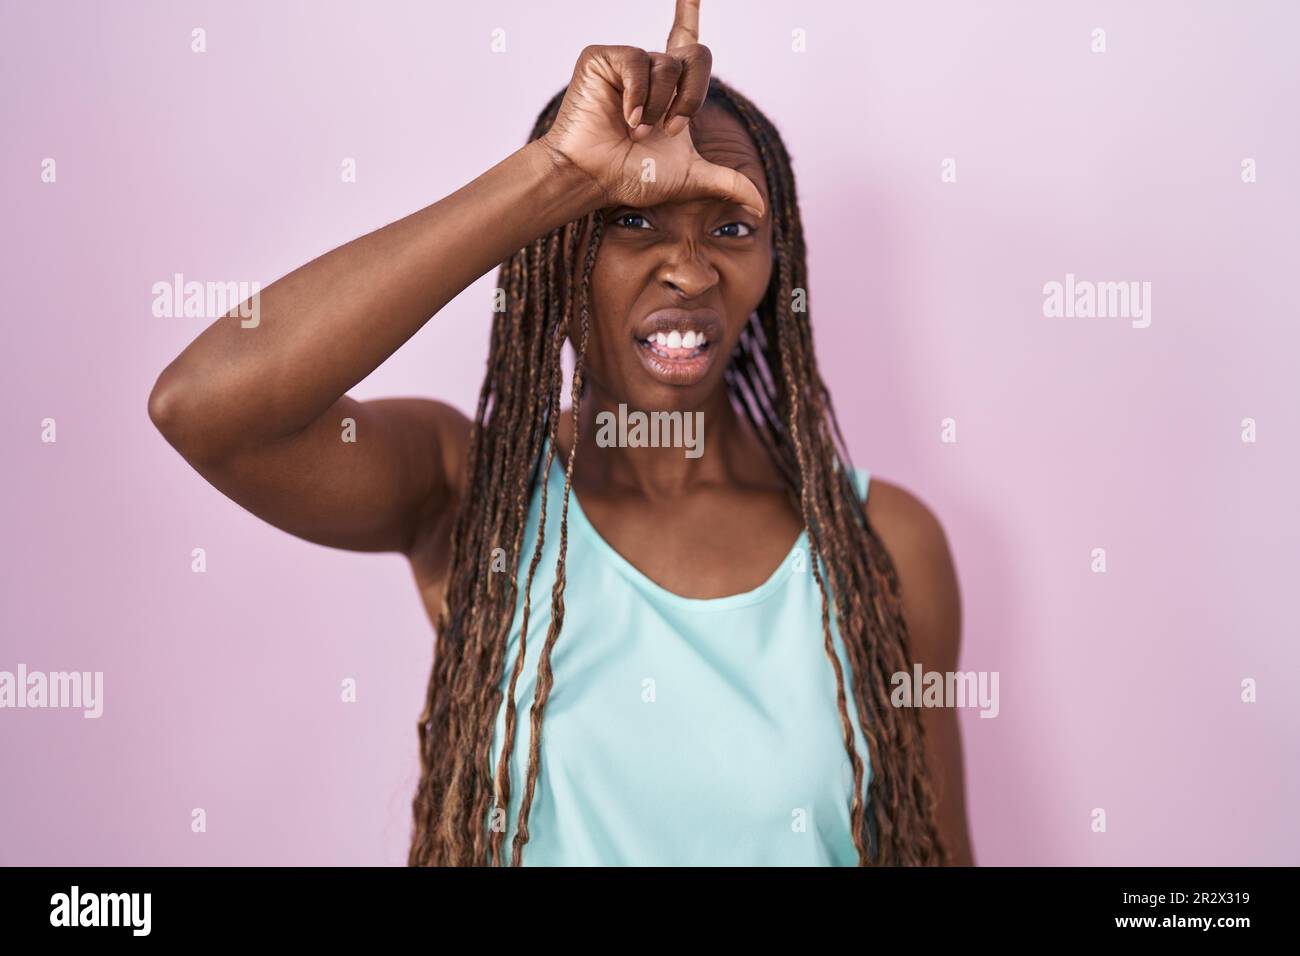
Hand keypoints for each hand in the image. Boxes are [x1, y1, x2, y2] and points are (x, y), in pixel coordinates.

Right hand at [538, 0, 765, 219]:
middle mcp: (652, 70)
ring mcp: (627, 62)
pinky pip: (637, 62)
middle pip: (697, 56)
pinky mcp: (603, 58)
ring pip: (667, 65)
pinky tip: (625, 118)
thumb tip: (762, 208)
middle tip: (672, 130)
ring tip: (636, 131)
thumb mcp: (691, 179)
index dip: (688, 9)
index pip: (687, 38)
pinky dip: (638, 96)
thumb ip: (728, 183)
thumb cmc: (632, 176)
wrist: (595, 179)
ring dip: (658, 107)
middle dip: (692, 97)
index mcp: (672, 89)